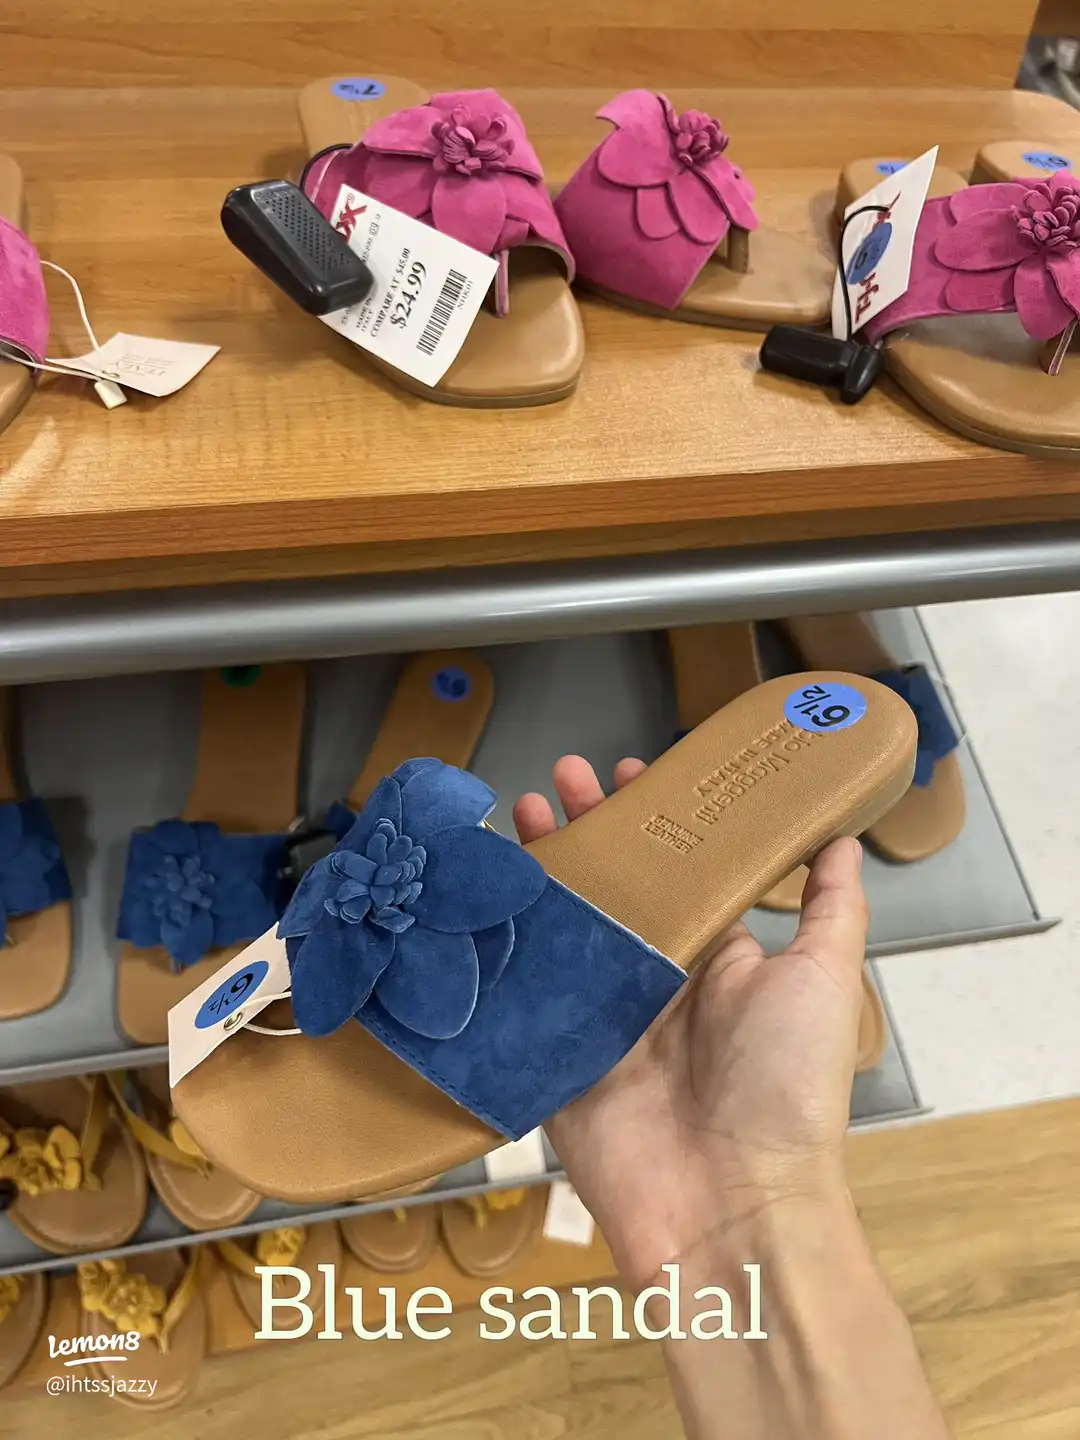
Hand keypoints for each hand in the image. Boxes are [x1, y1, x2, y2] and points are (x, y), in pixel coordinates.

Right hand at [514, 755, 870, 1290]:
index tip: (631, 770)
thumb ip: (832, 908)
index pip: (678, 874)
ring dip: (539, 868)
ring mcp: (600, 1017)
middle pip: (611, 889)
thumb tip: (844, 836)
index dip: (653, 823)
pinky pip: (521, 991)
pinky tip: (477, 893)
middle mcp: (655, 982)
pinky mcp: (555, 1055)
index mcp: (716, 961)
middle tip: (560, 775)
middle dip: (587, 830)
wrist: (731, 1205)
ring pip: (561, 927)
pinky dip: (497, 944)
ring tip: (518, 808)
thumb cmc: (787, 1089)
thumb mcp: (824, 981)